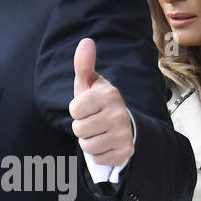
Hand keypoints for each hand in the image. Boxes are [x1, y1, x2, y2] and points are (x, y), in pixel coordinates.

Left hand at [69, 38, 134, 167]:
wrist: (124, 123)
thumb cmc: (99, 102)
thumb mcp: (90, 82)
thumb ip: (84, 64)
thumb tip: (86, 42)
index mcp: (110, 94)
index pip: (74, 109)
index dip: (77, 110)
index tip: (87, 107)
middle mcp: (120, 113)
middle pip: (78, 129)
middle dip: (82, 127)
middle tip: (93, 121)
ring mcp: (124, 134)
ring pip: (87, 146)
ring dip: (89, 141)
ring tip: (99, 132)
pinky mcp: (126, 151)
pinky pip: (97, 158)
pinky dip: (98, 153)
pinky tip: (106, 143)